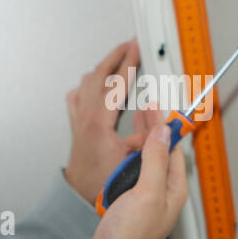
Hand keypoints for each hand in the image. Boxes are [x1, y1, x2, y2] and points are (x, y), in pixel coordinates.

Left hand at [64, 39, 165, 204]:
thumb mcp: (132, 160)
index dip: (129, 62)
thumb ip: (148, 138)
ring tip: (116, 59)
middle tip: (129, 45)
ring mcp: (78, 118)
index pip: (116, 83)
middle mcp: (85, 116)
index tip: (136, 47)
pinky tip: (94, 84)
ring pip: (87, 81)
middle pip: (99, 75)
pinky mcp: (76, 123)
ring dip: (103, 67)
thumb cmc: (101, 181)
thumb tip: (162, 123)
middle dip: (115, 56)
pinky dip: (89, 84)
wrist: (78, 193)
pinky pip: (78, 95)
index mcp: (99, 122)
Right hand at [84, 122, 186, 238]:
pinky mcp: (129, 203)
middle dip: (150, 132)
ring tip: (129, 137)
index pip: (173, 148)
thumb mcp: (146, 192)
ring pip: (143, 162)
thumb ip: (155, 160)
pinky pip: (129, 177)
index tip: (157, 108)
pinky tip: (119, 160)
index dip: (165, 126)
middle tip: (143, 112)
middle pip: (159, 152)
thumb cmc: (130, 237)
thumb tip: (163, 133)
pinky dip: (124, 166)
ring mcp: (145, 198)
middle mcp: (162, 192)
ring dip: (135, 149)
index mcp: (174, 188)